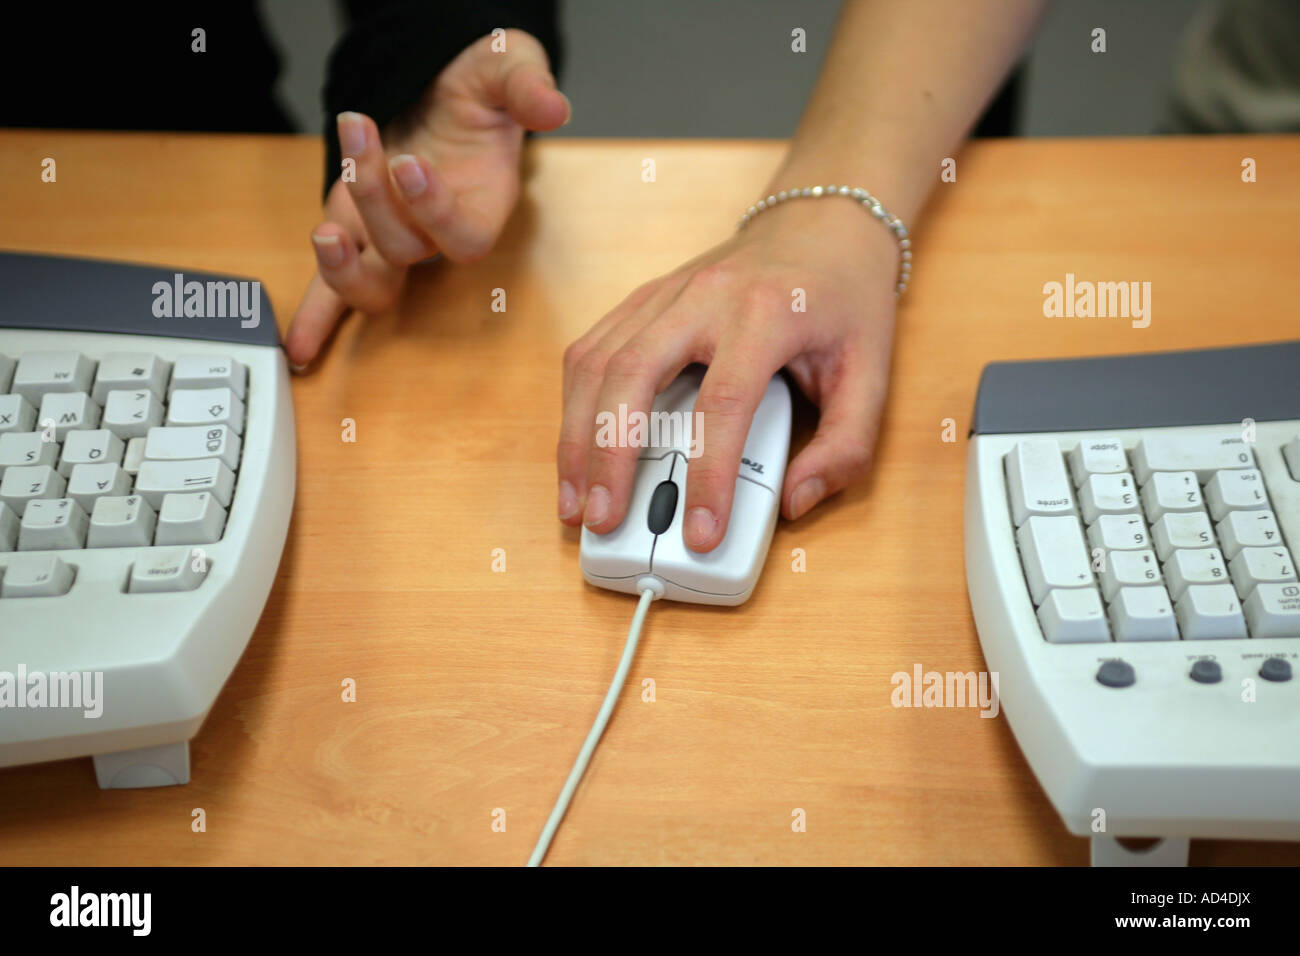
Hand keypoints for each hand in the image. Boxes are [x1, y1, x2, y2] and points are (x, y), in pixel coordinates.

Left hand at [287, 29, 569, 367]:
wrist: (441, 91)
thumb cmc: (479, 90)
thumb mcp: (508, 68)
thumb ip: (526, 85)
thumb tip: (551, 105)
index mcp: (483, 205)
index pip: (466, 236)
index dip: (436, 212)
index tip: (409, 164)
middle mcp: (438, 234)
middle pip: (409, 253)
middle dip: (376, 202)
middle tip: (363, 138)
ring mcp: (393, 241)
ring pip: (374, 286)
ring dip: (344, 268)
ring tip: (326, 232)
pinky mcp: (356, 235)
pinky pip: (336, 291)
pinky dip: (316, 319)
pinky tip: (298, 345)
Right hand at [557, 196, 898, 550]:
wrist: (821, 226)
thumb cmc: (844, 301)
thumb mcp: (872, 375)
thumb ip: (845, 446)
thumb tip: (794, 501)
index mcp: (766, 314)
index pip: (724, 404)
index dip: (708, 475)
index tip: (702, 533)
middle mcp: (704, 297)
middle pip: (632, 375)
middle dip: (609, 457)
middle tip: (603, 520)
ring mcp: (664, 294)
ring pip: (596, 363)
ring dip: (577, 438)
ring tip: (575, 501)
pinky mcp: (641, 300)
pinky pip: (590, 352)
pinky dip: (575, 407)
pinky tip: (577, 453)